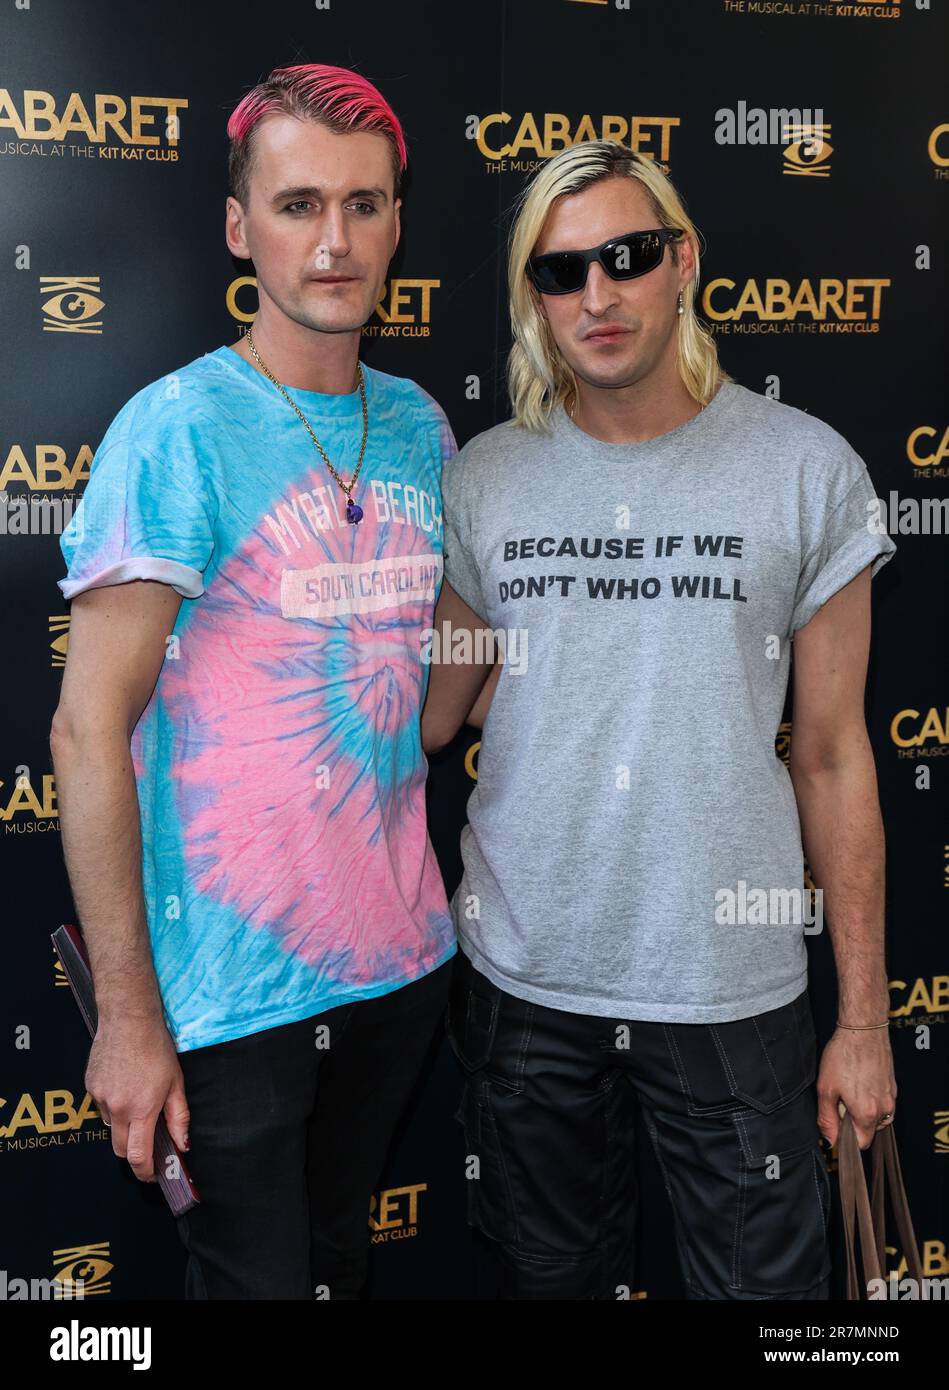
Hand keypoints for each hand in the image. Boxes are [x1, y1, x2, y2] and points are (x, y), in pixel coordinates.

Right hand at [85, 1015, 189, 1183]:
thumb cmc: (157, 1048)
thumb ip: (179, 1117)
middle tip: (148, 1144)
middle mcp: (117, 1108)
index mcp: (141, 1109)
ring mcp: (100, 1097)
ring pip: (110, 1126)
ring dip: (123, 1124)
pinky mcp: (89, 1086)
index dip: (145, 1172)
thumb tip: (182, 1145)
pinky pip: (101, 1106)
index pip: (138, 1156)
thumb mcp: (176, 1083)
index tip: (152, 1176)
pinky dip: (113, 1103)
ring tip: (138, 1097)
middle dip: (133, 1154)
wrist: (128, 1019)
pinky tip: (124, 1082)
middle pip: (119, 1149)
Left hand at [816, 1027, 895, 1150]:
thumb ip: (827, 1118)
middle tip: (840, 1102)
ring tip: (849, 1090)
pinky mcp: (893, 1086)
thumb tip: (830, 1140)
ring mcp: (891, 1097)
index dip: (846, 1138)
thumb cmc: (843, 1056)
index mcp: (867, 1114)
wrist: (863, 1030)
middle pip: (869, 1130)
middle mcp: (884, 1109)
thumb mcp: (826, 1089)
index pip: (861, 1144)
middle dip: (854, 1123)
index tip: (836, 1125)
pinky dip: (871, 1099)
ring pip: (877, 1117)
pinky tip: (859, 1082)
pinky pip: (882, 1102)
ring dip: (863, 1111)